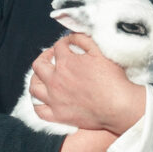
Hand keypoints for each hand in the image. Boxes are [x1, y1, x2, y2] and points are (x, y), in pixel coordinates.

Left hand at [28, 36, 146, 133]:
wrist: (118, 105)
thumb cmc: (112, 79)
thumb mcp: (100, 52)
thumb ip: (84, 40)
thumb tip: (73, 36)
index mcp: (65, 63)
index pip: (58, 47)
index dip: (63, 43)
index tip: (69, 45)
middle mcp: (55, 80)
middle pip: (39, 65)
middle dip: (44, 57)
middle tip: (51, 57)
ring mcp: (54, 99)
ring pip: (34, 88)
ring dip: (36, 80)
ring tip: (42, 78)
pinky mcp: (58, 115)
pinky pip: (40, 110)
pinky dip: (38, 104)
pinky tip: (43, 100)